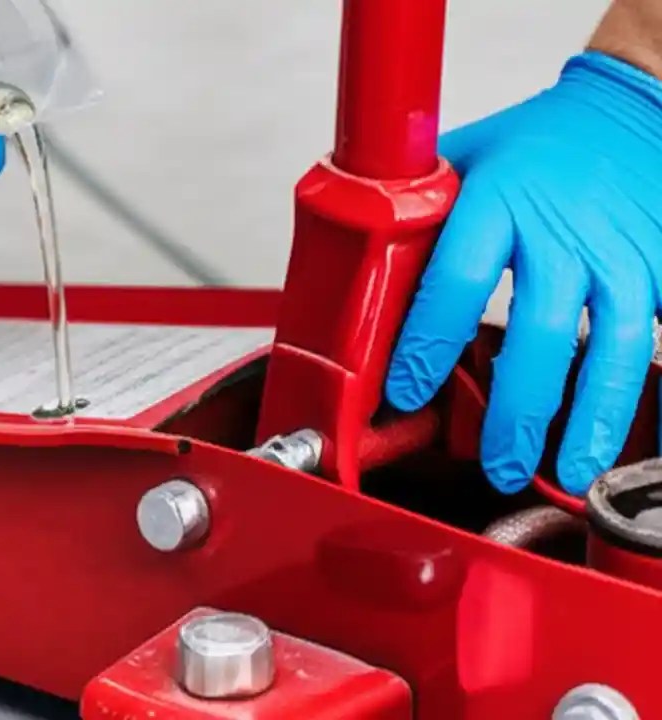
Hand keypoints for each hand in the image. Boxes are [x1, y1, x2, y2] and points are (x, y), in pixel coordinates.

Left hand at [386, 51, 661, 495]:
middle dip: (516, 410)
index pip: (454, 283)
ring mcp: (622, 253)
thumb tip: (348, 270)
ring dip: (590, 419)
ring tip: (568, 473)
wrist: (632, 104)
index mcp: (498, 202)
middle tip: (496, 464)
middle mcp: (563, 232)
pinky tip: (633, 439)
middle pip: (538, 333)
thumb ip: (413, 213)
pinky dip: (653, 394)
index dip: (426, 346)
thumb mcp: (462, 158)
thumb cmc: (539, 140)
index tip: (403, 395)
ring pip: (612, 348)